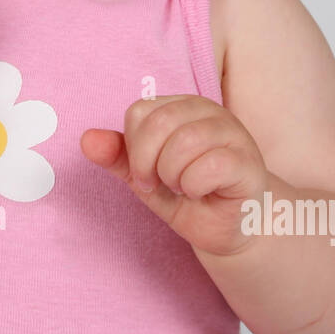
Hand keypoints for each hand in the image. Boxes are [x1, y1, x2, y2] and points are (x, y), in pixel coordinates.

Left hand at [80, 96, 267, 256]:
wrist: (228, 227)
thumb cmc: (188, 194)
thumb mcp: (144, 176)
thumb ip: (117, 156)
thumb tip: (87, 139)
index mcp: (181, 106)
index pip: (139, 112)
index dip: (134, 149)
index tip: (147, 174)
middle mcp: (208, 111)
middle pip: (158, 123)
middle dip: (148, 164)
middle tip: (162, 184)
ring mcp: (233, 133)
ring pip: (184, 142)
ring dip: (173, 176)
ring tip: (184, 187)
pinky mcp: (247, 161)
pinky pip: (209, 166)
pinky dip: (194, 187)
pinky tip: (203, 192)